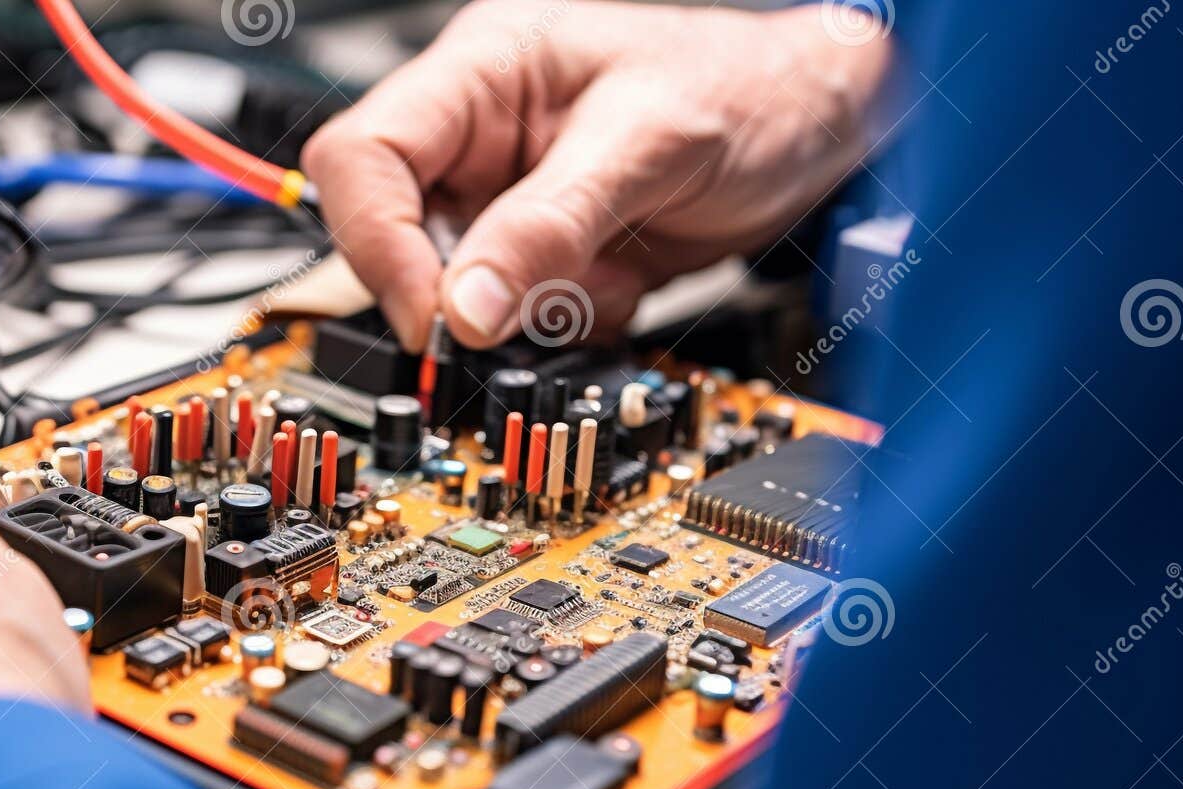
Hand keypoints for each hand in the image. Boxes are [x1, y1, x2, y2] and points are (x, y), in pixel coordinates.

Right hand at [302, 0, 892, 350]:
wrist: (818, 128)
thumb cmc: (750, 91)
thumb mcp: (652, 146)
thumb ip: (551, 224)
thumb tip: (463, 308)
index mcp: (484, 72)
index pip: (364, 157)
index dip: (379, 243)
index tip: (435, 314)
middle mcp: (479, 135)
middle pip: (394, 231)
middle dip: (460, 289)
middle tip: (530, 308)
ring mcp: (505, 198)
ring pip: (453, 286)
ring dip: (523, 311)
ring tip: (604, 275)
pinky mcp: (540, 252)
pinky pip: (510, 314)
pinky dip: (560, 323)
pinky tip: (617, 282)